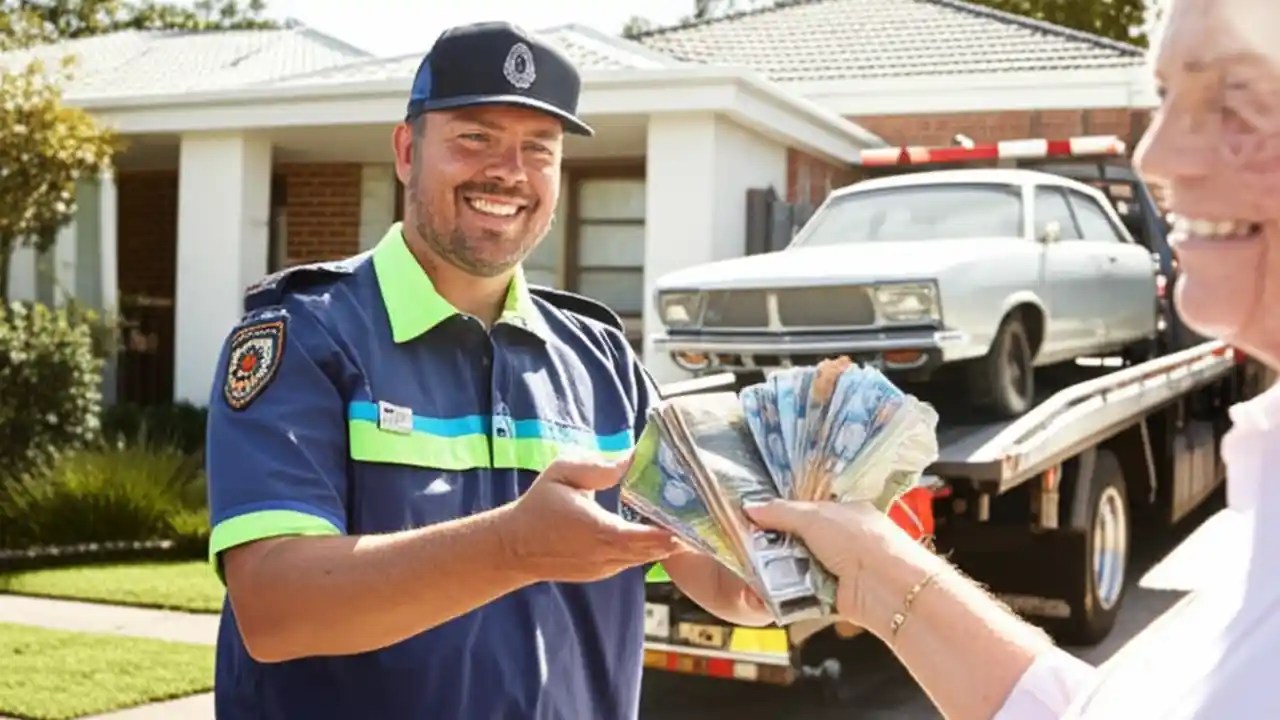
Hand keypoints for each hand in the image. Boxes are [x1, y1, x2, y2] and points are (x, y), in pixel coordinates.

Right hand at [501, 456, 681, 583]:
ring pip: (646, 558)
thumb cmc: (538, 507)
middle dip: (677, 534)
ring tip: (682, 518)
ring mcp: (605, 568)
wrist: (514, 548)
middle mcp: (606, 555)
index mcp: (599, 530)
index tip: (692, 515)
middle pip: (655, 550)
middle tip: (697, 513)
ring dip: (664, 542)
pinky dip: (646, 548)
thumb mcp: (563, 473)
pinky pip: (633, 561)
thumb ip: (599, 466)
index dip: (672, 530)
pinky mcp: (602, 572)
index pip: (647, 538)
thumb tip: (632, 457)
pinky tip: (656, 529)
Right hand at [744, 499, 904, 623]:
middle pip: (798, 541)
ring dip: (778, 571)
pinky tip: (769, 592)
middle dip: (774, 546)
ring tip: (753, 572)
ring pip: (798, 568)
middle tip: (747, 549)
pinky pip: (803, 593)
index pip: (804, 511)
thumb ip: (780, 513)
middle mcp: (843, 541)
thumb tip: (750, 508)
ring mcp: (839, 570)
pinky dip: (788, 593)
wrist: (888, 588)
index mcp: (844, 512)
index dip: (778, 516)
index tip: (752, 522)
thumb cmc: (861, 542)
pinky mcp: (834, 597)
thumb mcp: (815, 518)